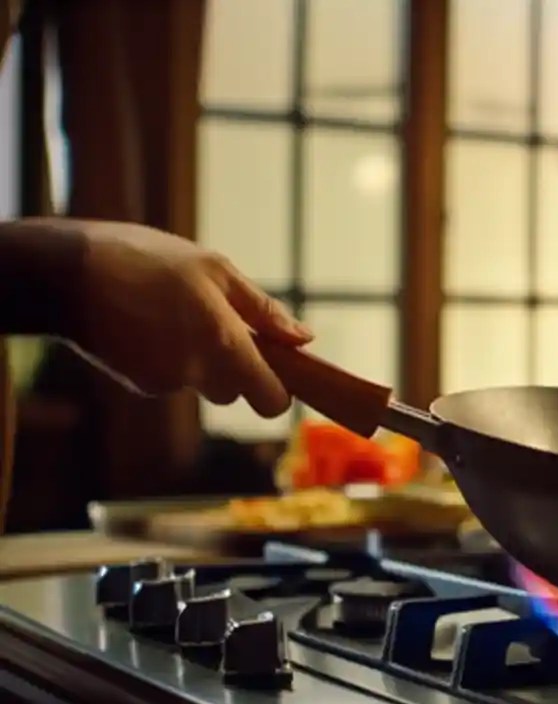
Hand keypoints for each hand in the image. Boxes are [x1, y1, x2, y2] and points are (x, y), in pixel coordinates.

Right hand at [58, 220, 310, 415]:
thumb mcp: (217, 271)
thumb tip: (303, 339)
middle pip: (235, 390)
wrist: (68, 274)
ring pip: (201, 382)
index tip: (276, 370)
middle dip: (234, 364)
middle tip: (217, 319)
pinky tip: (149, 323)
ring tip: (175, 312)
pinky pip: (171, 378)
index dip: (278, 391)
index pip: (270, 401)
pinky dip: (170, 358)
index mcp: (224, 346)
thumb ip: (264, 311)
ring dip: (200, 359)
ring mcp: (164, 383)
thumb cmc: (149, 262)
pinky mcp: (137, 384)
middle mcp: (197, 374)